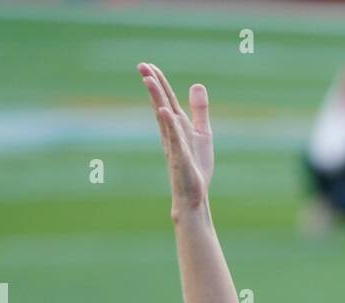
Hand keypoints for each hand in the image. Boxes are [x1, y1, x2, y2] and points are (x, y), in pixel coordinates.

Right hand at [138, 63, 212, 214]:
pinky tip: (165, 112)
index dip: (159, 83)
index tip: (149, 66)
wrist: (194, 195)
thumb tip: (197, 84)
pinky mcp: (180, 158)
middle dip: (153, 85)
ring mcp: (174, 145)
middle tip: (142, 65)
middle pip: (161, 104)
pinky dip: (170, 125)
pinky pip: (174, 139)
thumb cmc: (195, 166)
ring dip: (157, 99)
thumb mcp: (202, 132)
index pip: (167, 100)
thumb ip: (199, 110)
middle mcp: (171, 133)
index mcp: (177, 126)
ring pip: (164, 118)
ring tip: (149, 80)